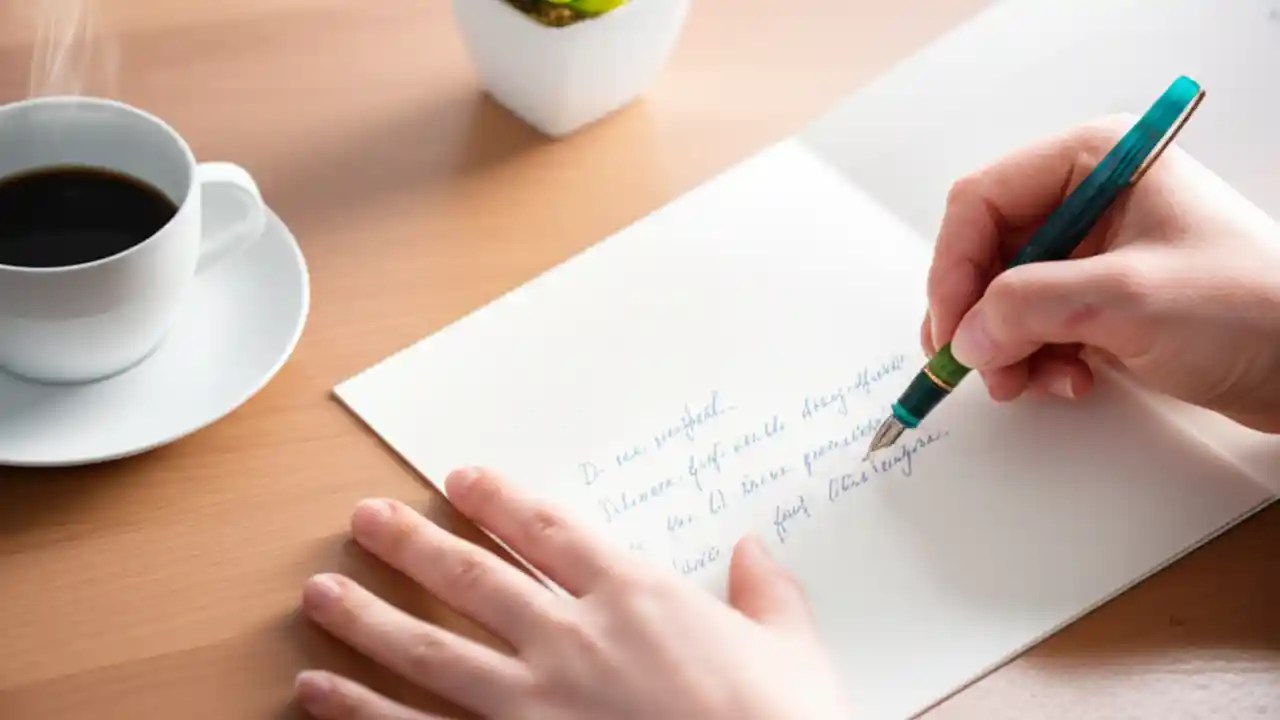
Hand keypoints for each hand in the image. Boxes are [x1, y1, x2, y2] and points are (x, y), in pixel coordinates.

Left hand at [296, 468, 850, 718]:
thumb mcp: (790, 648)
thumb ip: (766, 594)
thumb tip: (756, 552)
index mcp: (634, 596)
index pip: (547, 530)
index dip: (497, 498)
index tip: (460, 480)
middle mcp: (572, 637)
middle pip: (471, 577)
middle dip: (411, 545)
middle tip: (364, 519)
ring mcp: (534, 701)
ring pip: (431, 648)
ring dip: (368, 619)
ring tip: (319, 594)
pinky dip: (363, 713)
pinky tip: (317, 693)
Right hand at [925, 115, 1279, 431]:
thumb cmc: (1253, 308)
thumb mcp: (1127, 300)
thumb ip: (1029, 309)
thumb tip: (966, 335)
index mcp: (1095, 162)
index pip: (982, 201)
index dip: (955, 266)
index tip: (950, 326)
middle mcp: (1088, 199)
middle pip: (987, 252)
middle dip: (979, 316)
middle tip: (978, 365)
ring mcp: (1095, 251)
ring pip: (1005, 296)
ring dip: (1007, 347)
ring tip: (1031, 381)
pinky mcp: (1104, 297)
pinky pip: (1037, 325)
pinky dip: (1037, 360)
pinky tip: (1070, 379)